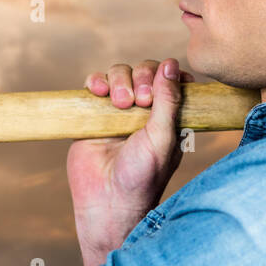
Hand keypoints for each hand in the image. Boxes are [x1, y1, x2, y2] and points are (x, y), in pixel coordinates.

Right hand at [67, 58, 191, 265]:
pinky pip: (95, 84)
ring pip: (120, 73)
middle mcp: (144, 110)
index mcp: (168, 115)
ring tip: (119, 102)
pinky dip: (96, 81)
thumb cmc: (143, 176)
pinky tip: (99, 92)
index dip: (166, 75)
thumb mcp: (163, 137)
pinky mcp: (93, 114)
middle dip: (142, 77)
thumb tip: (171, 63)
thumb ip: (168, 100)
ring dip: (119, 79)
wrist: (107, 202)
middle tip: (140, 101)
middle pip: (144, 70)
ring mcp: (117, 111)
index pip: (170, 78)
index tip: (160, 91)